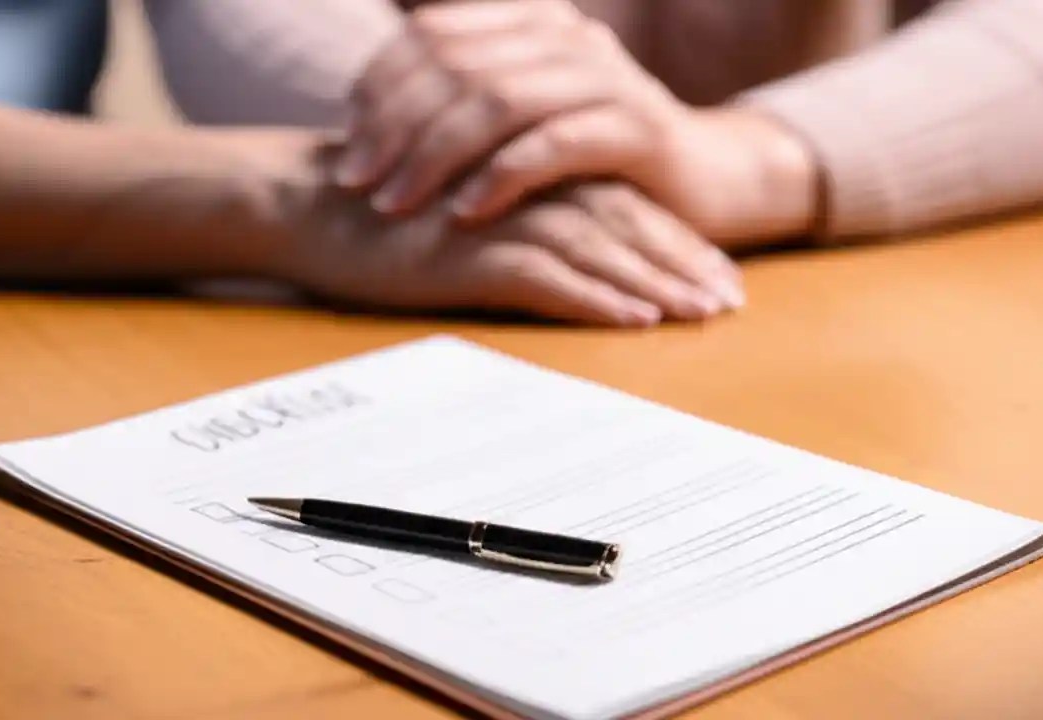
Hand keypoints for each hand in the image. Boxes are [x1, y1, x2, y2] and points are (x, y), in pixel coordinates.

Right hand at [262, 139, 744, 323]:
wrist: (312, 208)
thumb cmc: (384, 216)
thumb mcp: (465, 209)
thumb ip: (517, 216)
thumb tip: (569, 255)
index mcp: (529, 174)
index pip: (621, 203)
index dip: (674, 239)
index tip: (716, 273)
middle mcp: (525, 188)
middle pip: (627, 223)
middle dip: (684, 263)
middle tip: (730, 301)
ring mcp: (498, 219)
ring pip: (600, 249)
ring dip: (657, 282)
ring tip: (701, 313)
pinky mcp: (468, 253)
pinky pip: (548, 279)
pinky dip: (596, 299)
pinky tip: (636, 320)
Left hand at [335, 0, 817, 244]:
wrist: (701, 180)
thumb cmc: (593, 159)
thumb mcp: (523, 122)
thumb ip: (464, 104)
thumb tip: (367, 116)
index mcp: (531, 24)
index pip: (433, 36)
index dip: (381, 84)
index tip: (347, 139)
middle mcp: (567, 38)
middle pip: (457, 68)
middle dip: (396, 126)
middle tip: (357, 180)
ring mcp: (605, 79)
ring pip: (499, 103)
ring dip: (436, 156)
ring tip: (396, 203)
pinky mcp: (635, 130)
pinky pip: (555, 145)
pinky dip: (502, 177)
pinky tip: (465, 213)